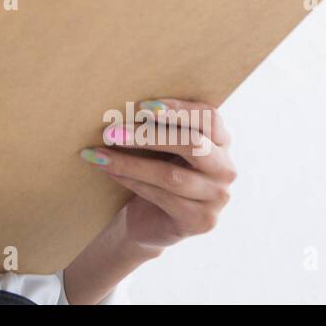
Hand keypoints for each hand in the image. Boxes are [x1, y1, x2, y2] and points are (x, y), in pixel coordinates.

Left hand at [81, 98, 236, 252]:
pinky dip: (132, 182)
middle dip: (148, 136)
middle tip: (111, 132)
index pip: (208, 117)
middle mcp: (225, 168)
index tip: (142, 106)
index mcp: (221, 141)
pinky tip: (110, 172)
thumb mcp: (161, 146)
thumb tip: (121, 105)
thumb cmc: (155, 170)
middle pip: (192, 144)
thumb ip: (156, 126)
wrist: (152, 220)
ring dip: (130, 163)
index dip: (178, 109)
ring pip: (171, 175)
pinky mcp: (202, 220)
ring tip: (100, 154)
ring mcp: (218, 197)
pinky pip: (163, 197)